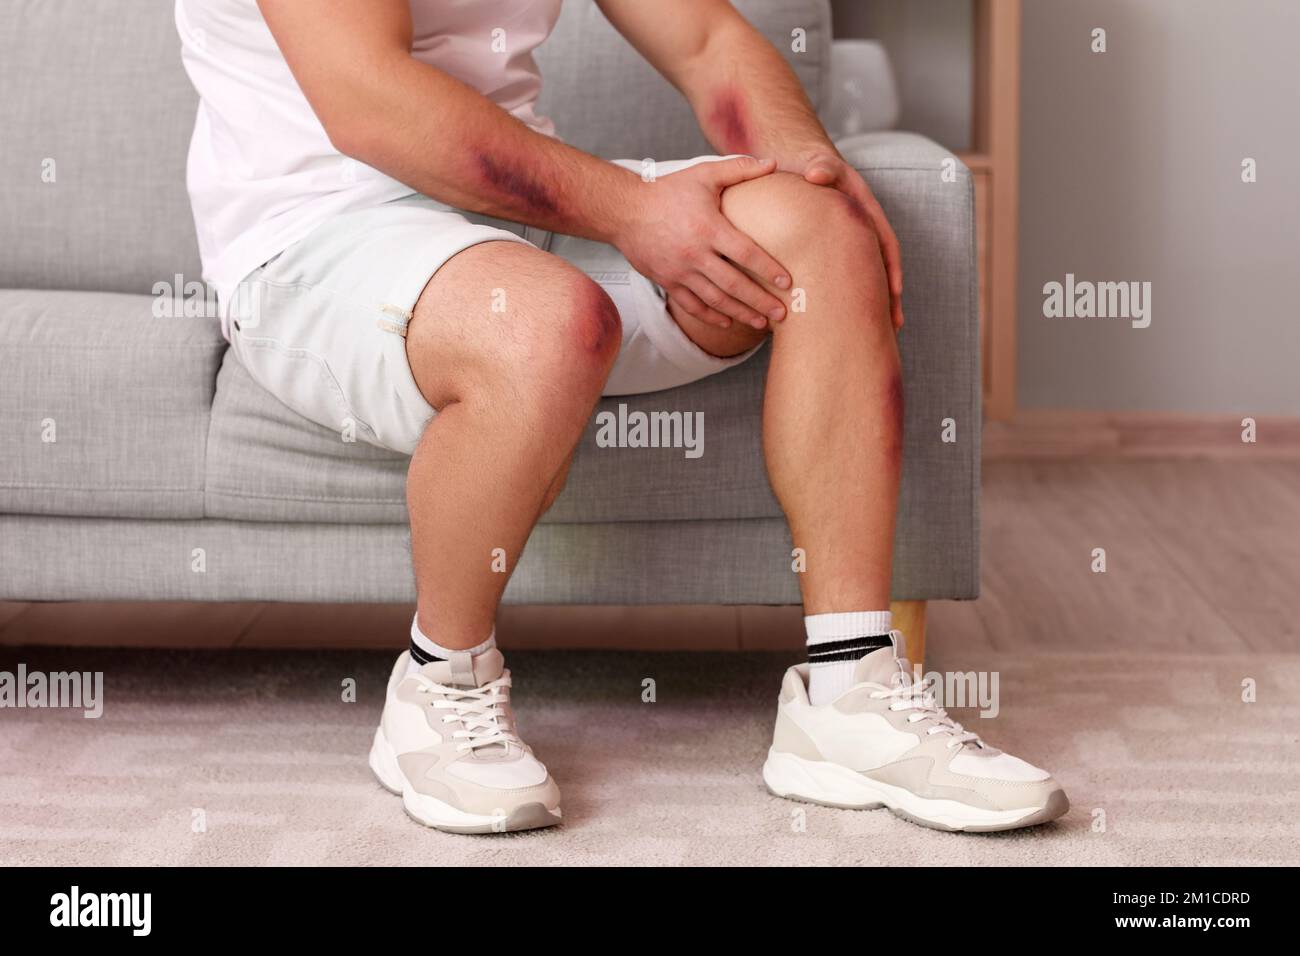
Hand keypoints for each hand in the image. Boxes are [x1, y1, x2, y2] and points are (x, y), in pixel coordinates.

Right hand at [615, 156, 790, 329]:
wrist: (624, 210)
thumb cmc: (667, 191)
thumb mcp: (703, 174)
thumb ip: (739, 169)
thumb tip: (773, 163)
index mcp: (708, 228)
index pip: (746, 253)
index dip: (768, 269)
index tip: (786, 282)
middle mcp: (695, 254)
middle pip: (734, 284)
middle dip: (760, 301)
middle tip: (782, 313)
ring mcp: (680, 272)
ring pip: (715, 300)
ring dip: (741, 313)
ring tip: (762, 322)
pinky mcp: (667, 282)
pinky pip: (692, 306)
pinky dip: (712, 317)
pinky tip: (729, 321)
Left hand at [798, 149, 903, 329]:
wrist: (791, 165)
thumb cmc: (804, 164)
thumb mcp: (816, 162)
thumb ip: (822, 168)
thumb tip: (816, 173)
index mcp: (865, 211)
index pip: (885, 242)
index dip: (891, 268)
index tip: (895, 292)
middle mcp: (861, 228)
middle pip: (880, 266)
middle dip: (888, 296)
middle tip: (894, 326)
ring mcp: (846, 241)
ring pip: (863, 275)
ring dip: (871, 302)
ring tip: (877, 333)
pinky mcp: (830, 251)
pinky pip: (842, 275)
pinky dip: (847, 296)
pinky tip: (842, 320)